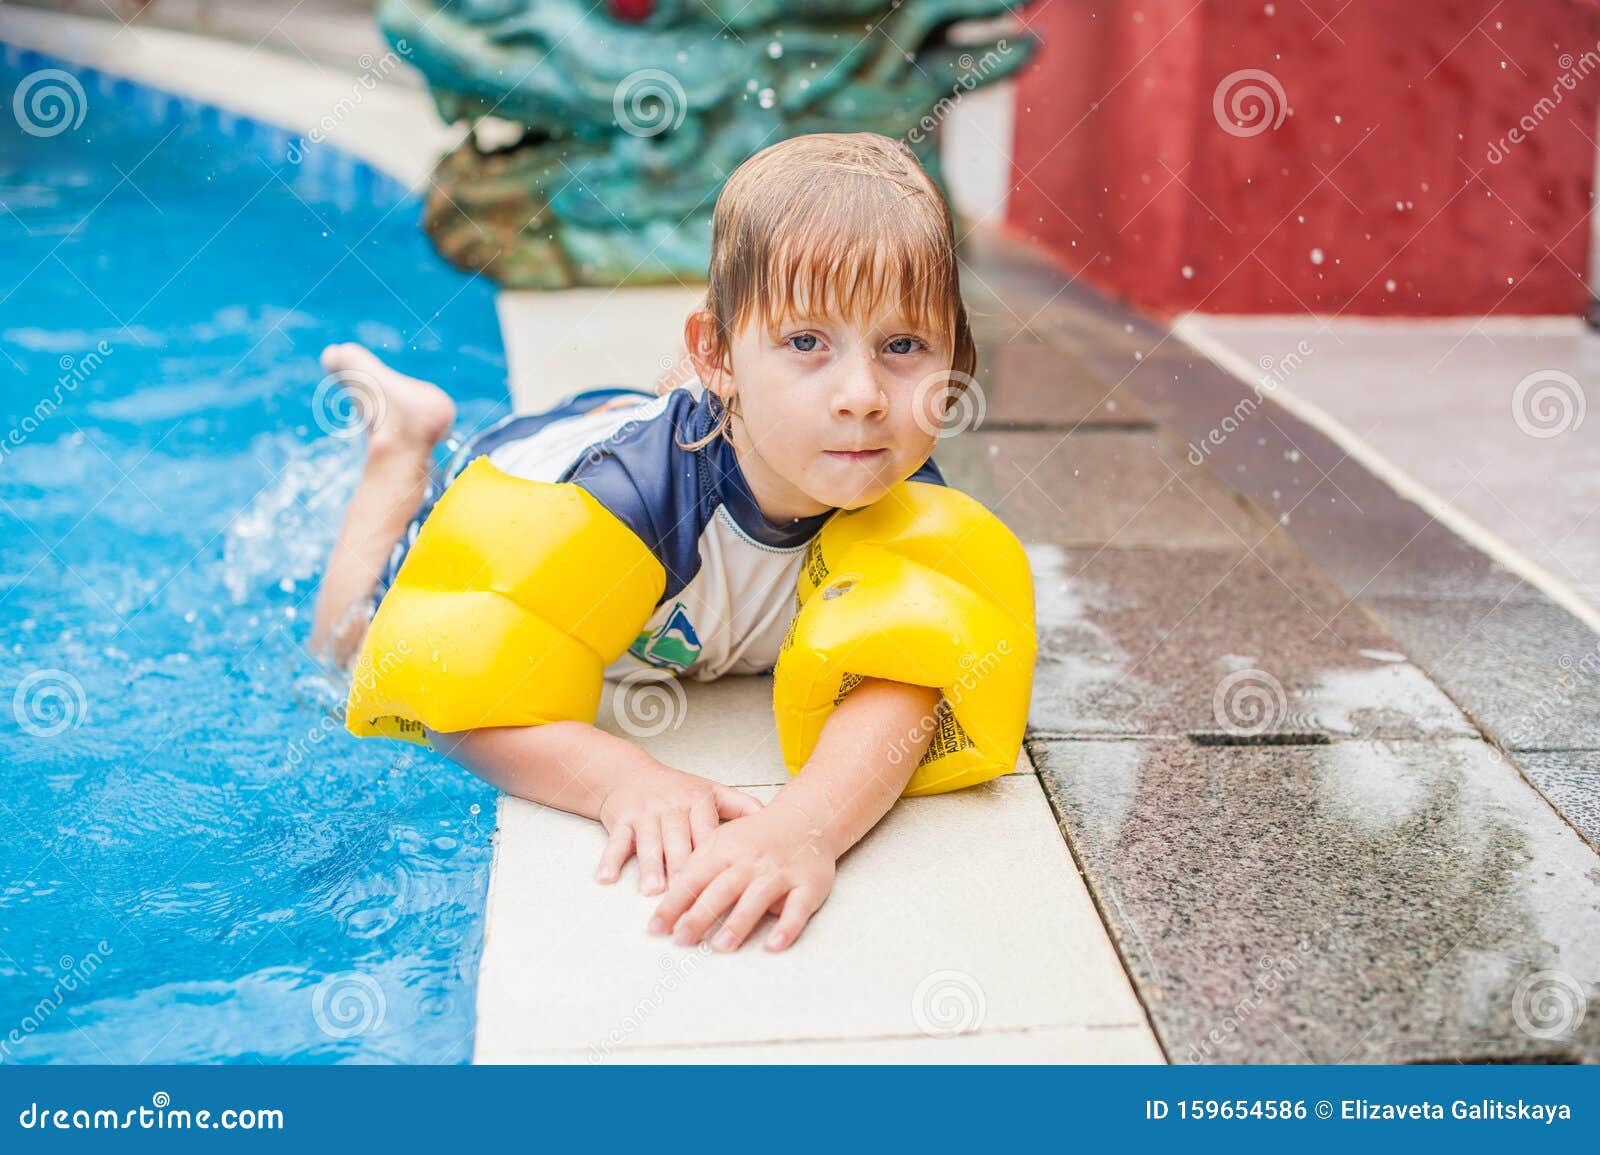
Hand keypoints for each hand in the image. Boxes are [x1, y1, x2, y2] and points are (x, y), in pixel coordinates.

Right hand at [596, 763, 761, 894]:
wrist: (629, 773)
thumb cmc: (676, 789)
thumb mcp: (711, 790)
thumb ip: (741, 807)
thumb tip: (775, 823)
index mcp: (699, 801)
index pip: (710, 833)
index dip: (717, 858)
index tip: (724, 882)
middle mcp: (673, 806)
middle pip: (679, 842)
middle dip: (682, 870)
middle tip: (687, 898)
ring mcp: (646, 813)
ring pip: (649, 843)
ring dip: (650, 867)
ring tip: (653, 891)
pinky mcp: (622, 819)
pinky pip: (616, 841)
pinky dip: (610, 860)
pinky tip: (607, 878)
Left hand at [646, 800, 836, 952]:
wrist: (805, 818)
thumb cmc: (756, 836)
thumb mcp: (722, 841)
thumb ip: (697, 866)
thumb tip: (668, 898)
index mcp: (726, 850)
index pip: (695, 878)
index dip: (674, 903)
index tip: (656, 928)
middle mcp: (752, 861)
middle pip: (723, 889)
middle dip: (701, 915)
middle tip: (681, 940)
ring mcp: (780, 873)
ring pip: (757, 898)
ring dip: (739, 922)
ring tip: (720, 946)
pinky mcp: (808, 886)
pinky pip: (797, 909)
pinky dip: (787, 927)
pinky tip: (773, 945)